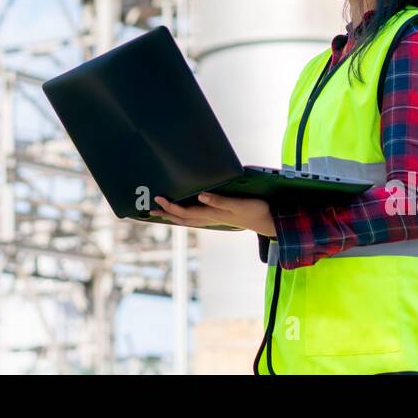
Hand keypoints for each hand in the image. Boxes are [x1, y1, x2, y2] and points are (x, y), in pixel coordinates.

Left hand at [154, 193, 275, 236]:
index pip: (186, 212)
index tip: (159, 198)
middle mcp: (209, 218)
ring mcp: (213, 219)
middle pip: (182, 218)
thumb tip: (200, 196)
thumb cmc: (254, 209)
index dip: (171, 206)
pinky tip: (181, 213)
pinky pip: (195, 218)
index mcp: (212, 214)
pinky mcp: (217, 217)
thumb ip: (220, 201)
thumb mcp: (238, 204)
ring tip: (159, 212)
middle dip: (166, 213)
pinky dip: (183, 216)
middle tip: (149, 209)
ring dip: (172, 216)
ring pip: (187, 220)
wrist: (267, 220)